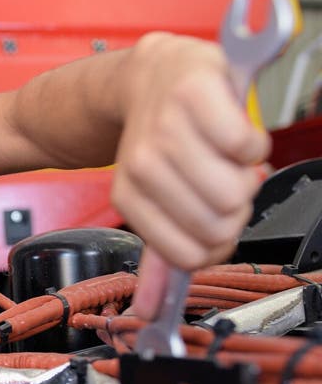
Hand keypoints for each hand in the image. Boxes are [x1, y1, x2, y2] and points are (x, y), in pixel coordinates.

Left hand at [111, 32, 269, 279]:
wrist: (153, 73)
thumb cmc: (162, 136)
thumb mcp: (153, 197)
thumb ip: (158, 254)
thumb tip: (152, 310)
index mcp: (129, 195)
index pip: (191, 255)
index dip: (215, 242)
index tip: (210, 217)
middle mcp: (144, 164)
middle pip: (221, 224)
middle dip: (232, 207)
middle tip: (217, 180)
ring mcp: (168, 129)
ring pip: (236, 191)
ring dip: (243, 175)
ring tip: (223, 156)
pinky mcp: (198, 95)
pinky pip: (248, 146)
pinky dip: (253, 143)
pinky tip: (232, 132)